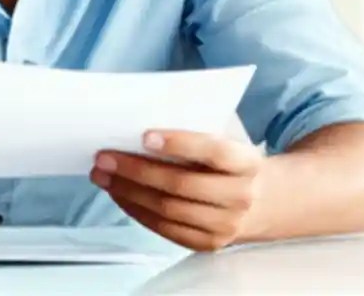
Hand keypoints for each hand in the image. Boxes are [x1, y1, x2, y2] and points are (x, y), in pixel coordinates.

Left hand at [91, 130, 266, 251]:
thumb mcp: (225, 138)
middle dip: (136, 170)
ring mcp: (225, 225)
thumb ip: (194, 128)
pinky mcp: (207, 243)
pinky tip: (118, 193)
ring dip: (128, 191)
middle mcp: (240, 196)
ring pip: (168, 209)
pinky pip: (165, 228)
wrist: (262, 201)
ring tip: (101, 175)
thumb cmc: (228, 160)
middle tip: (103, 156)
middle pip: (181, 184)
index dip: (179, 143)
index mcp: (247, 162)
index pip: (214, 152)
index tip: (144, 135)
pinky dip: (136, 210)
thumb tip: (139, 120)